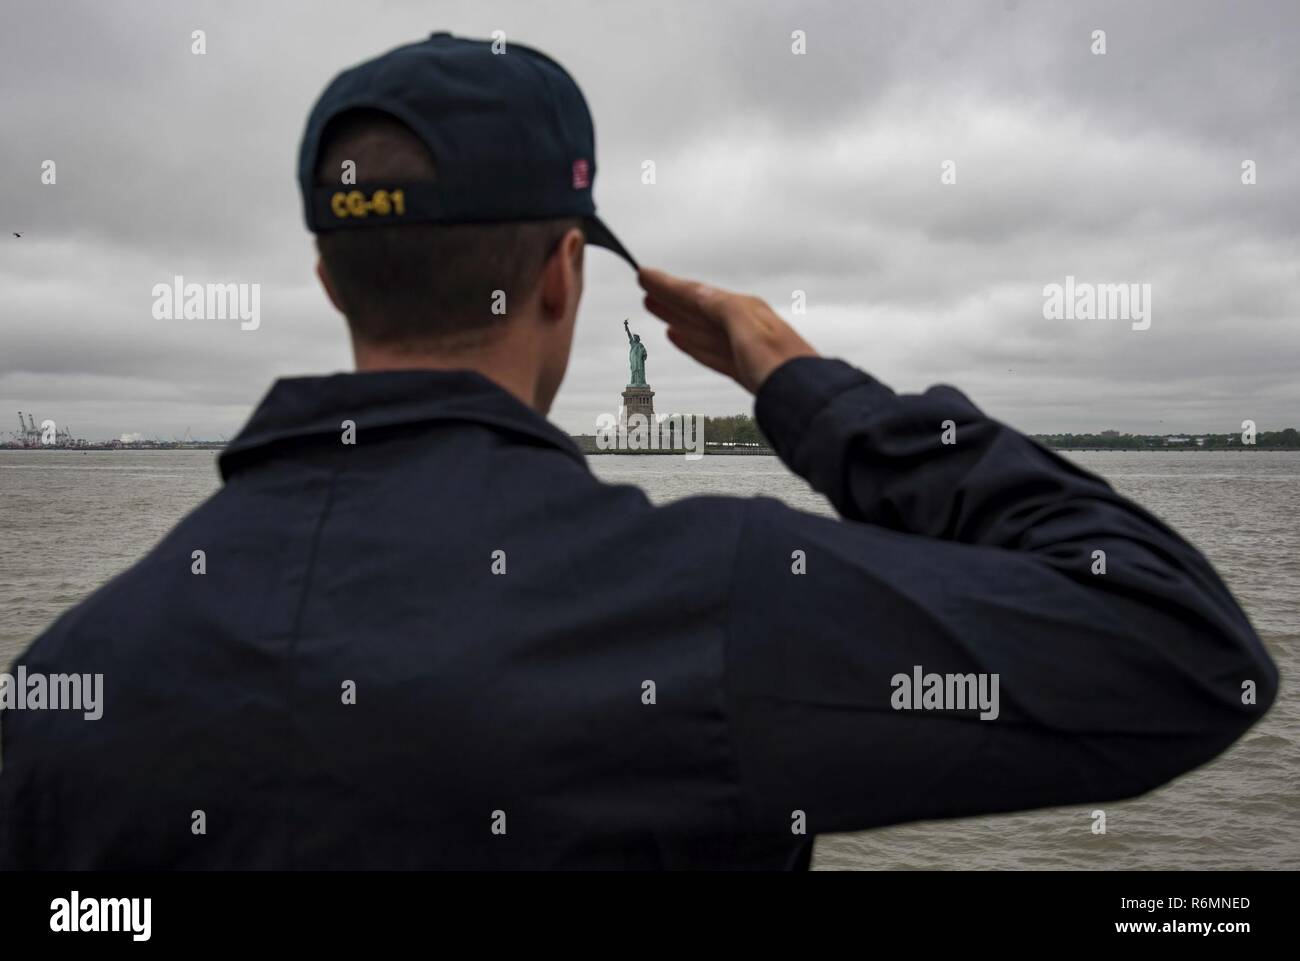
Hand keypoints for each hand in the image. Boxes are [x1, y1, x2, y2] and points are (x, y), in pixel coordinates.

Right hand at [638, 268, 818, 393]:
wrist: (806, 399)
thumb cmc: (781, 364)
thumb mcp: (747, 328)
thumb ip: (721, 308)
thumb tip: (696, 293)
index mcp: (745, 310)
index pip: (698, 294)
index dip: (669, 285)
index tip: (643, 274)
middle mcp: (744, 324)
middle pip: (698, 307)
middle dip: (671, 297)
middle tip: (645, 288)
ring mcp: (744, 347)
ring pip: (702, 327)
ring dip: (677, 316)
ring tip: (655, 308)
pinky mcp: (744, 369)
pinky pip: (710, 349)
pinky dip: (691, 341)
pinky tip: (678, 337)